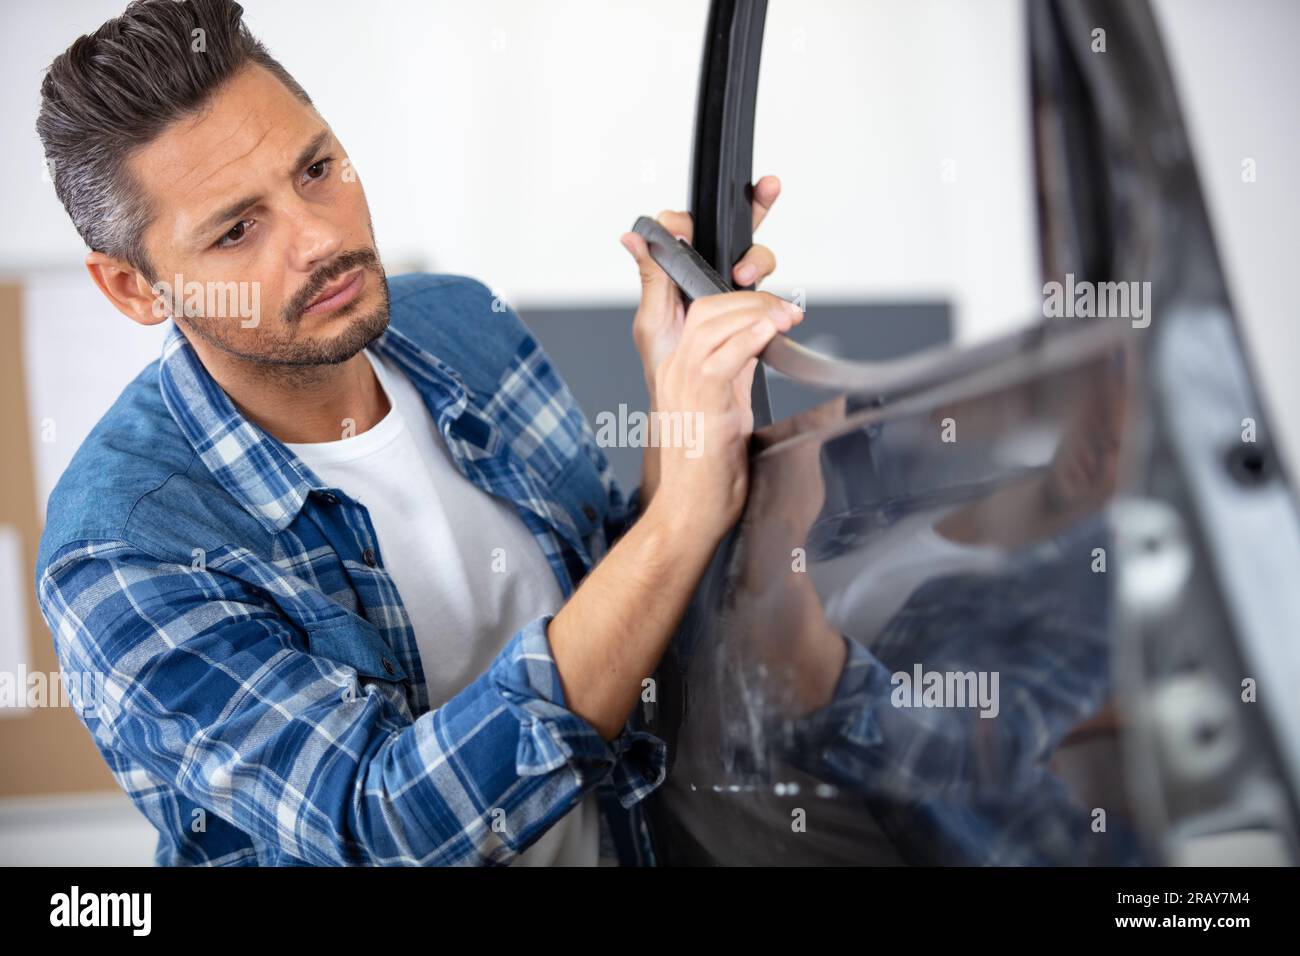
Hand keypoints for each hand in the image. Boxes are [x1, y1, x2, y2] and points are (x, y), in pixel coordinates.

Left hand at [619, 175, 781, 386]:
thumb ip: (652, 276)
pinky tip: (777, 306)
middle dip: (754, 206)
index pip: (684, 232)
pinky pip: (772, 294)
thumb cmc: (669, 369)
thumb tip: (632, 237)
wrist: (697, 413)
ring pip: (755, 259)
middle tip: (766, 188)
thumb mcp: (654, 321)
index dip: (688, 221)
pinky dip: (778, 296)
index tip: (687, 226)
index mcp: (676, 276)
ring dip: (758, 259)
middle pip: (732, 232)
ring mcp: (733, 295)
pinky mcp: (755, 315)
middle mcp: (706, 279)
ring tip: (745, 275)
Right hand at [644, 290, 803, 544]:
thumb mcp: (727, 408)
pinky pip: (721, 358)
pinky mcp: (700, 404)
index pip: (702, 312)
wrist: (691, 510)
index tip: (774, 306)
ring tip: (788, 317)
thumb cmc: (709, 471)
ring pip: (713, 324)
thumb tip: (760, 343)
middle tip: (788, 311)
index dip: (740, 299)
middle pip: (706, 309)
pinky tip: (773, 333)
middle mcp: (675, 372)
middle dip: (753, 300)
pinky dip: (749, 339)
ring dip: (757, 313)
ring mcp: (683, 386)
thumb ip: (737, 373)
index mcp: (679, 370)